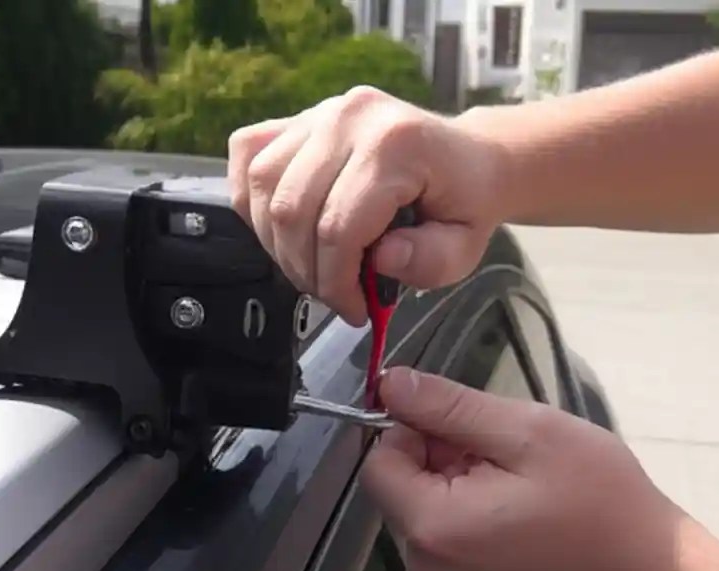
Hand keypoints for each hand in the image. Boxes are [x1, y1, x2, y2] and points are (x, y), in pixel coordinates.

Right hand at [226, 86, 502, 326]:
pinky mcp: (299, 117)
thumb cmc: (464, 202)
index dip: (336, 282)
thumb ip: (430, 260)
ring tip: (311, 265)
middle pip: (293, 209)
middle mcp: (351, 118)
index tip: (354, 309)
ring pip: (263, 184)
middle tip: (332, 293)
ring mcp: (321, 111)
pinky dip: (255, 200)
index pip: (338, 227)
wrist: (468, 157)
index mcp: (398, 144)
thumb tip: (381, 260)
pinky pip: (249, 155)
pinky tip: (283, 226)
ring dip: (277, 241)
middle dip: (305, 269)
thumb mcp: (466, 244)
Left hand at [360, 367, 686, 570]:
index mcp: (432, 526)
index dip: (413, 426)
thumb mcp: (524, 432)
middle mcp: (424, 559)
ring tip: (518, 471)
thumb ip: (448, 407)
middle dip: (439, 448)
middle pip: (398, 479)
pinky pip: (444, 520)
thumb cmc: (596, 496)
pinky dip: (470, 495)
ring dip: (458, 469)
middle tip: (504, 445)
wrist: (646, 568)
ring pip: (422, 496)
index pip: (379, 459)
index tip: (465, 417)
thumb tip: (390, 382)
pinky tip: (518, 494)